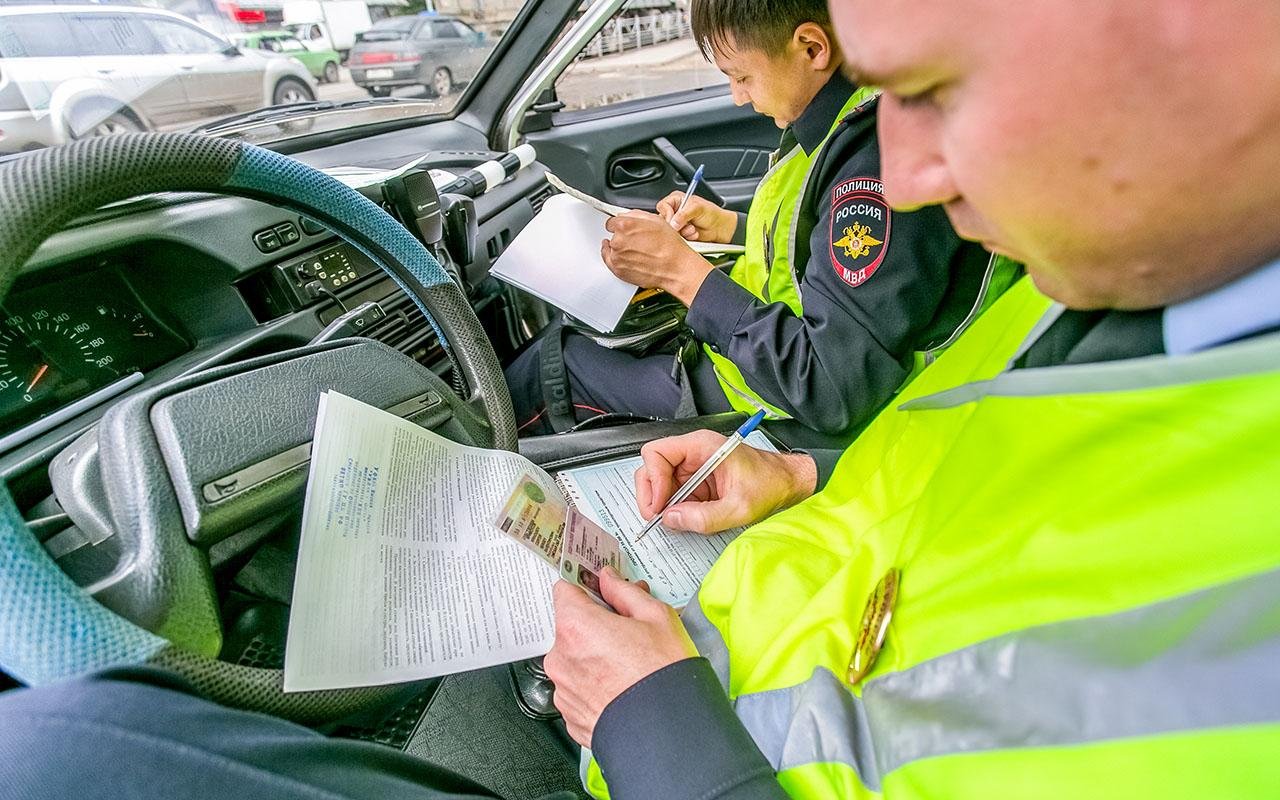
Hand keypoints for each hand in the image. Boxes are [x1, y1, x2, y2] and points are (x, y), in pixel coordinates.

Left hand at [544, 568, 696, 746]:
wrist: (668, 732)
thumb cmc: (663, 676)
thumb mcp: (656, 617)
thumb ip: (625, 592)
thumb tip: (609, 580)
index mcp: (576, 627)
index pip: (564, 590)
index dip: (584, 588)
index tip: (598, 591)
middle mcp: (561, 658)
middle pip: (570, 627)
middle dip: (594, 625)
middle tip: (626, 632)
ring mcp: (563, 689)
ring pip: (574, 658)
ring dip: (592, 656)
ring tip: (627, 665)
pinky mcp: (570, 714)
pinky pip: (578, 687)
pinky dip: (593, 684)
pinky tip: (619, 686)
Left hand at [602, 211, 714, 304]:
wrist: (675, 268)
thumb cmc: (670, 247)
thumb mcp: (656, 220)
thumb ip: (636, 215)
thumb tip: (627, 215)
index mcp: (625, 225)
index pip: (612, 222)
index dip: (619, 224)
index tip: (622, 227)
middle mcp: (618, 240)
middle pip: (613, 235)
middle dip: (622, 236)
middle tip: (637, 240)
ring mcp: (617, 256)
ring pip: (612, 248)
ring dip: (620, 248)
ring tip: (637, 251)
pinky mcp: (617, 269)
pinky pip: (609, 261)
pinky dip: (615, 258)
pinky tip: (622, 256)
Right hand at [635, 430, 817, 533]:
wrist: (788, 484)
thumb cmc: (770, 483)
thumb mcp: (739, 507)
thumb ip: (704, 517)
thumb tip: (671, 520)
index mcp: (701, 446)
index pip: (656, 452)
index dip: (652, 479)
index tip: (659, 504)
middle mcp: (693, 453)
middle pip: (652, 467)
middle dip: (651, 494)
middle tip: (658, 517)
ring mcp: (693, 468)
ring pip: (659, 483)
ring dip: (661, 503)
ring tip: (674, 520)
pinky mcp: (697, 482)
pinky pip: (674, 494)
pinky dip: (673, 509)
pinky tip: (685, 519)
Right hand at [656, 191, 737, 243]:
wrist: (720, 228)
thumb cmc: (712, 214)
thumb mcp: (697, 208)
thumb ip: (683, 214)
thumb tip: (673, 223)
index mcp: (676, 200)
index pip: (662, 206)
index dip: (667, 214)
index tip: (674, 220)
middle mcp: (675, 211)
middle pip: (663, 220)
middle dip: (676, 225)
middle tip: (686, 225)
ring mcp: (677, 224)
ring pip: (670, 231)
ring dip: (682, 232)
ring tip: (693, 229)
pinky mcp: (680, 234)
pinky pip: (676, 238)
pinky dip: (686, 237)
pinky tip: (694, 234)